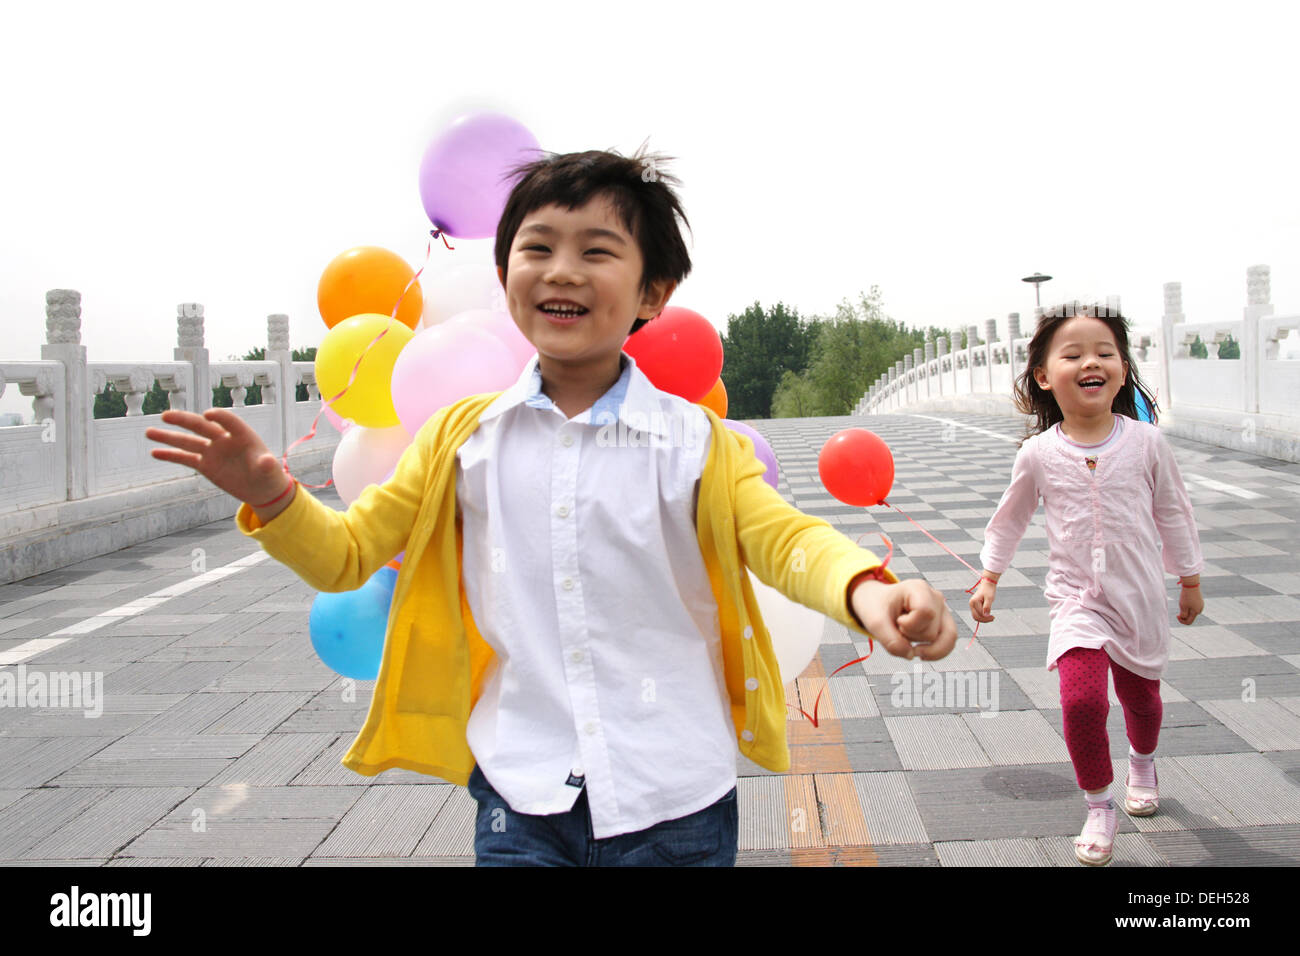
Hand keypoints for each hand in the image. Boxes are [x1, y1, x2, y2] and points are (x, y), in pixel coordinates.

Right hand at [146, 408, 290, 511]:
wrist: (261, 488)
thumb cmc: (268, 475)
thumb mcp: (270, 472)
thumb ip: (267, 465)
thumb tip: (268, 461)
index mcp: (242, 435)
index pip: (229, 421)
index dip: (219, 417)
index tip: (208, 415)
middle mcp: (224, 440)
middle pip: (202, 427)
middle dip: (184, 421)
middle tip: (165, 416)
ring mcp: (213, 451)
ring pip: (188, 442)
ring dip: (169, 437)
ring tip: (149, 432)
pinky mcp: (205, 465)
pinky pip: (185, 459)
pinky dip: (171, 456)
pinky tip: (154, 452)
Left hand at [851, 578, 957, 660]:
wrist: (878, 603)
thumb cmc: (877, 607)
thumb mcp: (875, 623)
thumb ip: (891, 641)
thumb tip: (911, 655)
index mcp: (918, 588)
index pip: (925, 612)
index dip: (909, 625)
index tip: (896, 620)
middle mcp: (935, 597)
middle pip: (931, 631)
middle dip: (911, 636)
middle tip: (898, 625)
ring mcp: (942, 610)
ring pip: (943, 639)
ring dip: (921, 643)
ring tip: (907, 633)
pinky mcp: (944, 622)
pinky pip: (949, 643)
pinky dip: (935, 652)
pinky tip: (920, 652)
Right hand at [969, 578, 996, 623]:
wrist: (988, 584)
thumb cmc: (989, 590)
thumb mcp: (989, 598)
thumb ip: (987, 607)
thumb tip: (985, 615)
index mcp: (973, 602)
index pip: (979, 614)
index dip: (986, 617)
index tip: (993, 617)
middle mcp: (971, 604)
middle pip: (976, 617)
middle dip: (984, 620)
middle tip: (993, 618)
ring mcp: (972, 605)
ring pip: (976, 616)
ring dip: (984, 619)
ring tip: (992, 617)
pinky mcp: (975, 606)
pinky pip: (978, 614)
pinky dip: (983, 616)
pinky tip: (989, 615)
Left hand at [1177, 585, 1202, 624]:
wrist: (1191, 584)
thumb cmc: (1186, 596)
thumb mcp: (1183, 606)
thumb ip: (1183, 614)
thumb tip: (1184, 618)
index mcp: (1196, 612)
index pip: (1189, 622)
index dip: (1181, 621)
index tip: (1176, 615)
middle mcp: (1200, 609)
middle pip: (1190, 617)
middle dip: (1184, 615)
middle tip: (1179, 607)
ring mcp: (1200, 605)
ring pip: (1191, 611)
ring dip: (1186, 610)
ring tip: (1182, 602)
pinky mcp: (1199, 600)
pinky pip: (1193, 606)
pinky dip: (1188, 606)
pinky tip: (1185, 600)